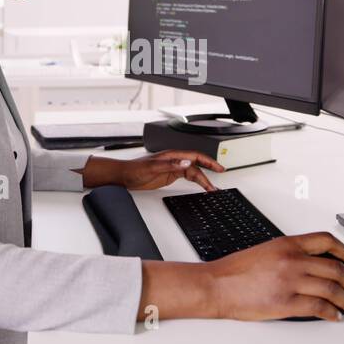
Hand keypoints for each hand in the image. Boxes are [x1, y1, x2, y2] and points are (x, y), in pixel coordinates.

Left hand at [81, 150, 224, 191]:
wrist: (123, 176)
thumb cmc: (134, 169)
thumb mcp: (153, 167)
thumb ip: (171, 165)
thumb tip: (187, 163)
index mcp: (172, 155)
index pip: (195, 156)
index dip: (208, 161)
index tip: (218, 167)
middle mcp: (174, 160)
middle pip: (196, 165)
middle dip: (209, 170)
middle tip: (220, 176)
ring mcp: (172, 168)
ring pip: (192, 172)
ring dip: (202, 179)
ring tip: (211, 188)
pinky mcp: (169, 175)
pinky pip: (186, 177)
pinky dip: (194, 181)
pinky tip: (199, 186)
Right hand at [205, 233, 343, 321]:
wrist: (216, 285)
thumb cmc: (235, 271)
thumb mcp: (266, 251)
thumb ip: (289, 254)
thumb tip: (311, 265)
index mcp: (287, 244)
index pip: (326, 242)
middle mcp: (292, 260)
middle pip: (335, 268)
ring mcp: (290, 281)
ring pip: (331, 289)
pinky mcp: (286, 303)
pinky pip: (318, 307)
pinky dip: (331, 313)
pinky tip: (334, 315)